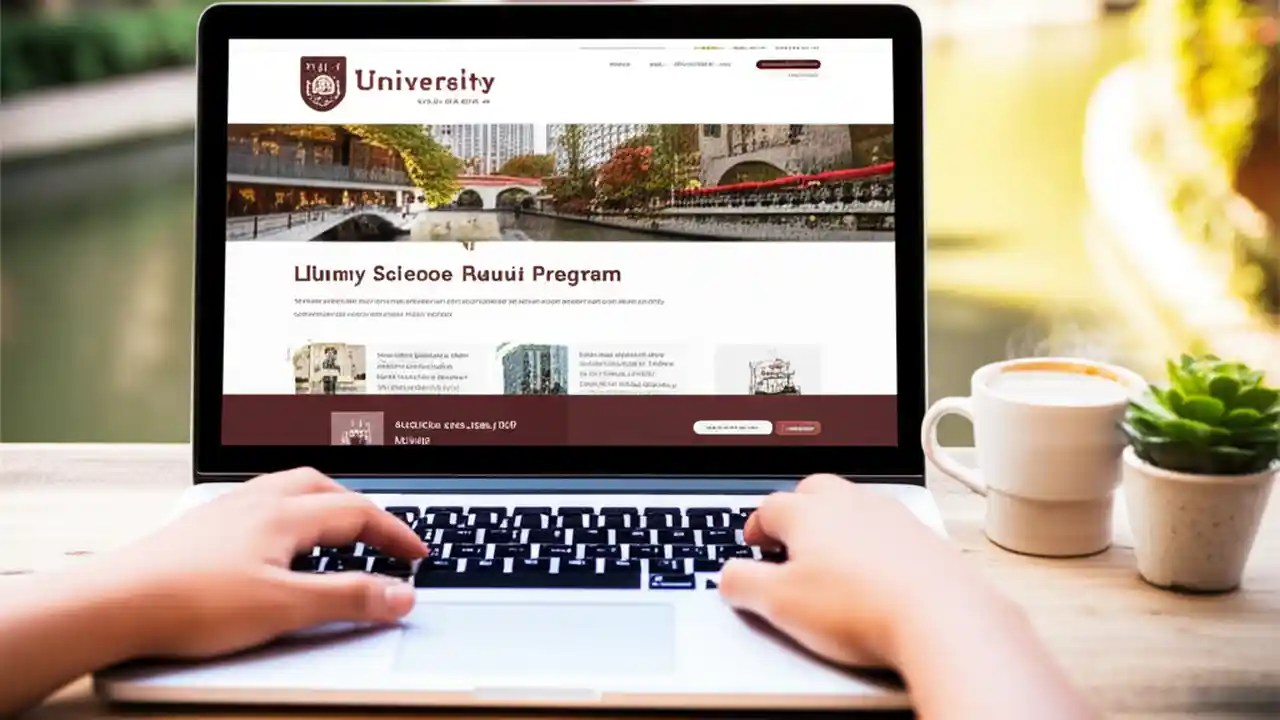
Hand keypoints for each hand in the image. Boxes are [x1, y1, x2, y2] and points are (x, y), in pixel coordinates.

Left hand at [100, 467, 427, 657]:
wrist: (113, 603)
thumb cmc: (189, 602)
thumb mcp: (284, 607)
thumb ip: (347, 599)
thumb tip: (399, 595)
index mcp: (285, 513)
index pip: (358, 512)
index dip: (395, 534)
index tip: (418, 555)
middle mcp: (258, 501)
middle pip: (326, 489)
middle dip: (362, 510)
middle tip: (384, 538)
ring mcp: (228, 511)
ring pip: (291, 491)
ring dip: (326, 506)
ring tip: (338, 532)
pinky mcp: (204, 528)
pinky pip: (262, 505)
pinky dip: (291, 516)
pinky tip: (279, 543)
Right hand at [718, 473, 1001, 666]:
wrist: (939, 616)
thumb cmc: (861, 607)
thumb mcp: (780, 604)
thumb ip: (743, 584)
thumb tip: (729, 577)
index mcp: (808, 513)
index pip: (768, 507)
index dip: (755, 527)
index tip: (754, 545)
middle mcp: (849, 504)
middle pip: (812, 491)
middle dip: (795, 511)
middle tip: (788, 541)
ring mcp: (889, 516)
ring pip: (852, 505)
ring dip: (836, 523)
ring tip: (830, 556)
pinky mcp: (920, 536)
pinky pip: (886, 528)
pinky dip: (872, 542)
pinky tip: (872, 571)